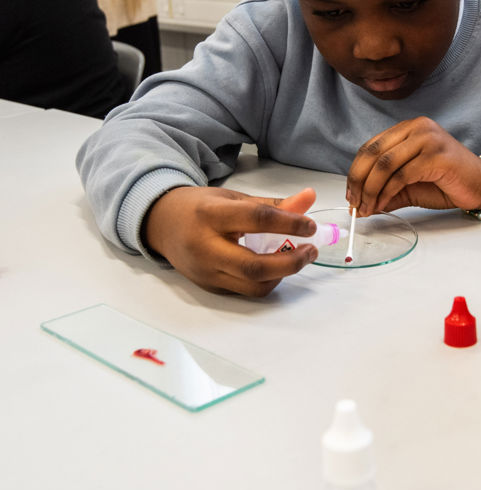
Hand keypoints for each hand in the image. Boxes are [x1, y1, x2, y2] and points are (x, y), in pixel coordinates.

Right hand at [144, 186, 318, 296]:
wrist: (161, 224)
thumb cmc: (200, 207)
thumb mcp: (234, 198)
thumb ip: (273, 203)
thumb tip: (310, 198)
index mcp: (211, 215)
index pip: (257, 220)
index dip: (289, 223)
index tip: (310, 225)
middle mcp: (206, 247)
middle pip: (255, 266)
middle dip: (291, 262)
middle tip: (311, 250)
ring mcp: (206, 271)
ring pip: (253, 284)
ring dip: (283, 274)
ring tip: (298, 257)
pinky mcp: (209, 287)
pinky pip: (245, 290)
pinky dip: (267, 280)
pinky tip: (276, 266)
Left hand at [346, 117, 480, 215]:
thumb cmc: (447, 182)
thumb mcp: (409, 186)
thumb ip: (386, 190)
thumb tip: (361, 204)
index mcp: (409, 128)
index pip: (371, 146)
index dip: (356, 171)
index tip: (350, 193)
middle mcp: (418, 128)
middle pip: (374, 153)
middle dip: (359, 181)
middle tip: (354, 203)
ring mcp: (428, 139)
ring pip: (385, 165)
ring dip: (371, 190)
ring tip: (367, 208)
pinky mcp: (436, 156)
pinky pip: (401, 176)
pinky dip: (386, 193)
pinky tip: (382, 205)